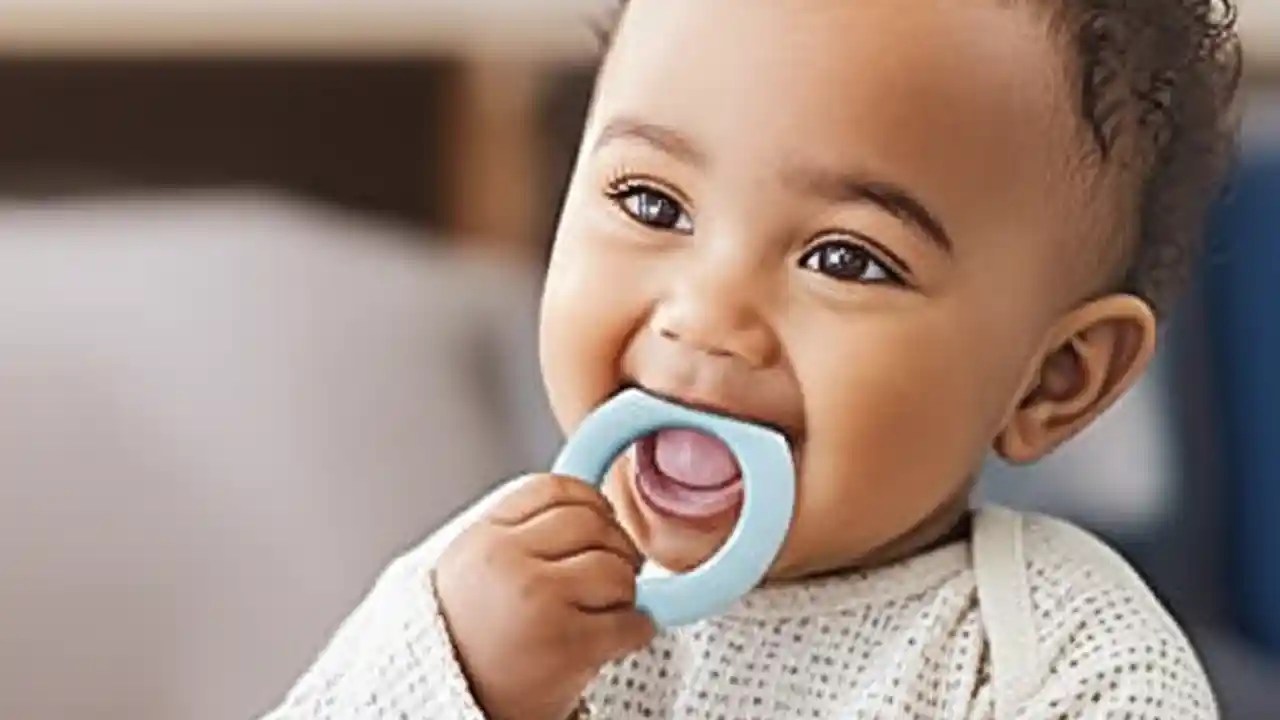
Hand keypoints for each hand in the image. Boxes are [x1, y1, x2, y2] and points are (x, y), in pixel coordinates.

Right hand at [435, 474, 654, 719]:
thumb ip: (519, 533)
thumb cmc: (466, 645)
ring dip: (623, 591)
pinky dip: (636, 629)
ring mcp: (540, 601)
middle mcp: (508, 562)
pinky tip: (616, 636)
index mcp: (483, 539)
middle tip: (611, 571)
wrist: (443, 706)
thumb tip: (590, 510)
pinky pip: (631, 621)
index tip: (601, 518)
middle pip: (593, 523)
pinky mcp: (568, 644)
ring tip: (605, 608)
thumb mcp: (472, 570)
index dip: (590, 503)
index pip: (555, 490)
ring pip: (617, 569)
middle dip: (614, 548)